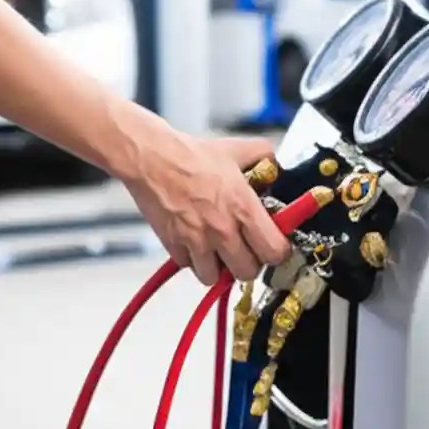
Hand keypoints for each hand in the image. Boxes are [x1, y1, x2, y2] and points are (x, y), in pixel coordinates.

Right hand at [123, 133, 292, 285]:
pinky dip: (192, 260)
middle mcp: (222, 230)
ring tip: (217, 251)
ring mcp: (197, 241)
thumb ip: (263, 157)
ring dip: (218, 267)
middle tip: (245, 250)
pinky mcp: (174, 245)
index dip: (277, 252)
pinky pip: (189, 267)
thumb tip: (275, 167)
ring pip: (215, 278)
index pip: (274, 251)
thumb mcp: (236, 150)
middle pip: (247, 273)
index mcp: (243, 208)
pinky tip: (195, 243)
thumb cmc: (190, 156)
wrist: (151, 159)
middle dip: (248, 264)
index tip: (273, 247)